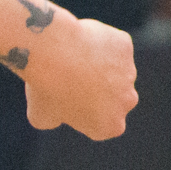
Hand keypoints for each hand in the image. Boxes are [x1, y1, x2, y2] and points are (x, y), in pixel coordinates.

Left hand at [20, 12, 137, 139]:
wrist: (53, 51)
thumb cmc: (45, 87)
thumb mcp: (41, 116)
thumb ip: (55, 120)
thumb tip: (56, 116)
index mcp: (111, 127)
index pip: (102, 124)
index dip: (83, 113)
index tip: (66, 103)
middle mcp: (127, 102)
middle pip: (113, 97)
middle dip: (97, 90)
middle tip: (69, 79)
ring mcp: (129, 72)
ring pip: (114, 69)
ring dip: (98, 65)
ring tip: (71, 59)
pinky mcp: (125, 47)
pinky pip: (112, 45)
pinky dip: (98, 43)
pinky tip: (79, 42)